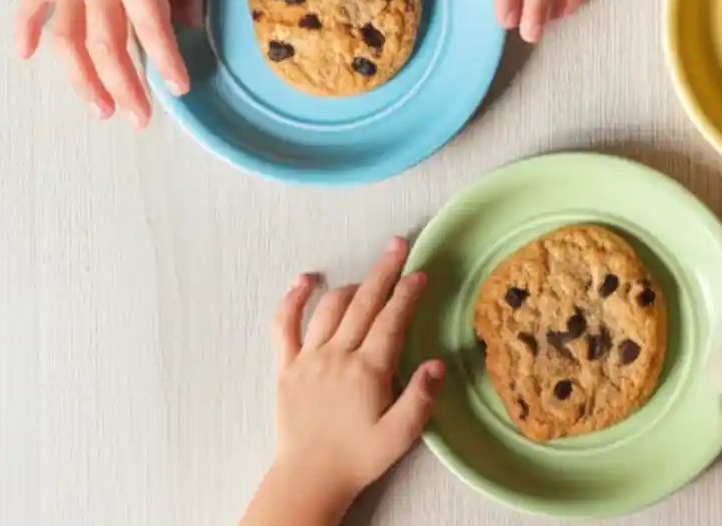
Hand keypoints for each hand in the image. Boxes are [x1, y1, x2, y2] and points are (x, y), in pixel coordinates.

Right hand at [15, 0, 205, 127]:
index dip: (167, 62)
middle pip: (106, 44)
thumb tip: (191, 18)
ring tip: (98, 109)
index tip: (180, 89)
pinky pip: (32, 0)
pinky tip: (25, 56)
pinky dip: (24, 28)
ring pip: (67, 36)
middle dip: (125, 86)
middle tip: (141, 119)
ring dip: (80, 77)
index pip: (151, 27)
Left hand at [241, 238, 444, 525]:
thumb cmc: (357, 458)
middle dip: (384, 270)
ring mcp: (309, 358)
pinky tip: (304, 281)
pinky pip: (284, 325)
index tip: (420, 273)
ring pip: (330, 308)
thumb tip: (438, 363)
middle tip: (398, 244)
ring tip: (368, 277)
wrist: (309, 478)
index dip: (408, 293)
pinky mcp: (286, 367)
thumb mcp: (400, 435)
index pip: (392, 320)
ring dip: (351, 286)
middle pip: (364, 302)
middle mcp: (337, 356)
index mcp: (367, 370)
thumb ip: (420, 397)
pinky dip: (293, 299)